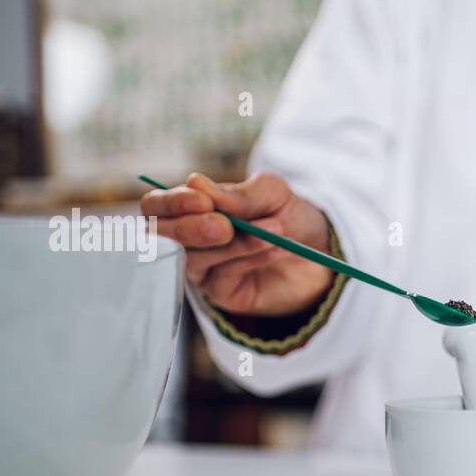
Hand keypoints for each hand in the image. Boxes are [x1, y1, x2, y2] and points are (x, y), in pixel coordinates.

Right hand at [140, 171, 334, 316]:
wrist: (319, 252)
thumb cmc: (287, 215)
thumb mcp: (271, 193)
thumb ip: (238, 193)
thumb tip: (195, 183)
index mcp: (189, 207)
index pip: (156, 206)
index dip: (172, 204)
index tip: (202, 201)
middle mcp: (186, 238)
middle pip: (159, 237)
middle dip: (189, 230)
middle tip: (224, 226)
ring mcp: (201, 268)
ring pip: (193, 258)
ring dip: (233, 245)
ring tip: (271, 231)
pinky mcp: (219, 292)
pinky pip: (223, 275)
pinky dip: (249, 258)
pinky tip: (275, 248)